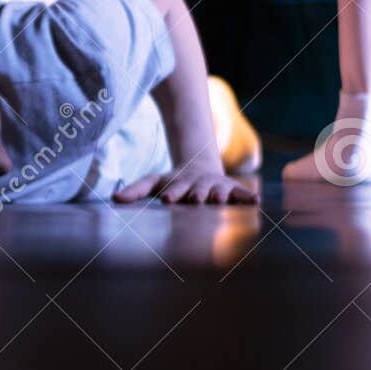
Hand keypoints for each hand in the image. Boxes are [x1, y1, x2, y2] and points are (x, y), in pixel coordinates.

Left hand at [113, 166, 258, 204]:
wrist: (199, 167)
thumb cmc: (173, 181)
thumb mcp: (154, 182)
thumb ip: (136, 190)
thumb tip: (114, 198)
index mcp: (180, 184)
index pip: (175, 189)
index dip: (173, 193)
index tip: (168, 198)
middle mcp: (199, 185)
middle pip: (198, 190)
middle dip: (197, 195)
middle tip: (198, 199)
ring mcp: (216, 187)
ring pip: (219, 191)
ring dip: (220, 195)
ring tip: (221, 199)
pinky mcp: (232, 190)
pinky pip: (241, 194)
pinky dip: (248, 197)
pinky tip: (256, 202)